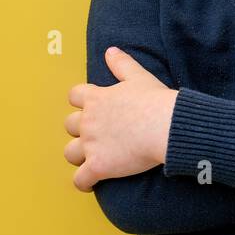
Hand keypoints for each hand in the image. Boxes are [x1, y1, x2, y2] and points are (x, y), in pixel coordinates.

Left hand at [64, 47, 178, 191]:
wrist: (165, 126)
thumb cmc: (155, 100)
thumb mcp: (139, 76)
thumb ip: (121, 64)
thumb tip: (110, 50)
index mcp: (96, 99)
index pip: (75, 96)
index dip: (82, 102)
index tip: (92, 107)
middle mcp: (88, 121)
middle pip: (70, 125)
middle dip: (80, 130)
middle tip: (98, 134)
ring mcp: (91, 145)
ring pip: (70, 153)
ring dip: (79, 156)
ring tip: (92, 159)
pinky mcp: (98, 166)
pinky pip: (80, 180)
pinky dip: (84, 183)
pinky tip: (92, 183)